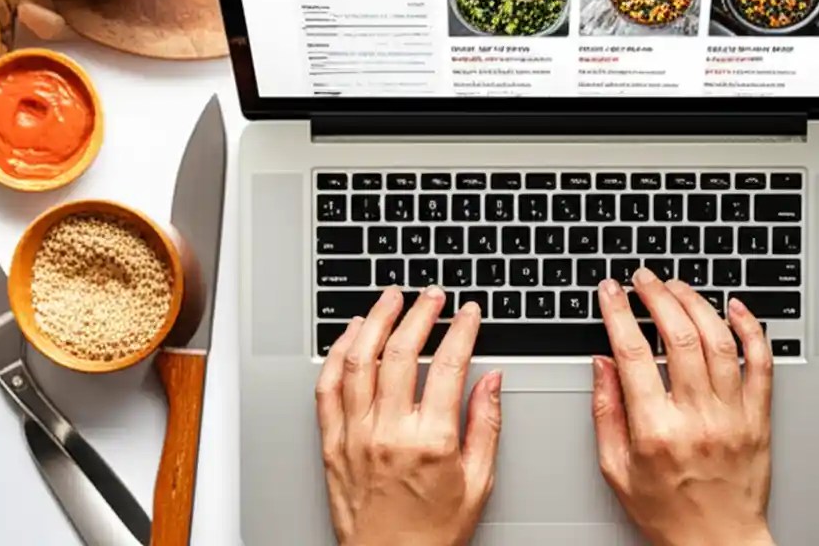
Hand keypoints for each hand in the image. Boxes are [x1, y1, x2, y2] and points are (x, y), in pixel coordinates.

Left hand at [316, 287, 502, 545]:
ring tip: (390, 299)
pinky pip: (327, 388)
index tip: (468, 313)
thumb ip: (486, 425)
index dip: (461, 330)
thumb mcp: (478, 483)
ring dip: (375, 321)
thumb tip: (491, 381)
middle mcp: (389, 433)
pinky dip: (337, 354)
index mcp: (431, 442)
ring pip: (359, 361)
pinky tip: (351, 335)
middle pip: (401, 352)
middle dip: (420, 313)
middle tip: (432, 296)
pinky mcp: (331, 444)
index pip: (448, 366)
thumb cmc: (432, 534)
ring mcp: (355, 436)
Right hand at [593, 270, 775, 545]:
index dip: (619, 313)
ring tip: (677, 286)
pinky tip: (734, 307)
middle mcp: (697, 418)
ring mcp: (732, 415)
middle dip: (657, 296)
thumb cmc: (667, 513)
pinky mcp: (758, 417)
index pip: (633, 354)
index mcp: (656, 431)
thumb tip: (603, 363)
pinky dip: (750, 328)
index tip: (610, 291)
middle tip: (643, 279)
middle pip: (678, 336)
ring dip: (696, 303)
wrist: (718, 544)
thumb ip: (606, 412)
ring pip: (718, 340)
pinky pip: (761, 362)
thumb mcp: (616, 469)